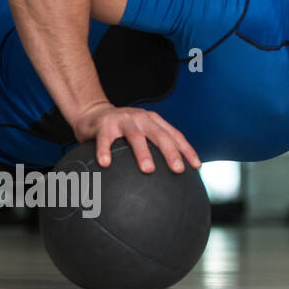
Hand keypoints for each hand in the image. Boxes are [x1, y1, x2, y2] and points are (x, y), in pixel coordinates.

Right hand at [71, 103, 200, 173]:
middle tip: (178, 169)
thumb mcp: (140, 132)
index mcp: (153, 121)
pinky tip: (106, 164)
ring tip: (148, 170)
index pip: (174, 135)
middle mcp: (141, 118)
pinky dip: (105, 151)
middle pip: (160, 135)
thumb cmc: (120, 129)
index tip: (196, 166)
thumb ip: (153, 147)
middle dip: (170, 152)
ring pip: (136, 136)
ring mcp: (122, 120)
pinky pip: (105, 140)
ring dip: (143, 153)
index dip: (187, 150)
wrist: (92, 113)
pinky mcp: (104, 125)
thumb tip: (171, 174)